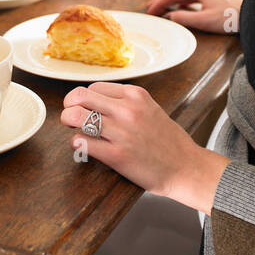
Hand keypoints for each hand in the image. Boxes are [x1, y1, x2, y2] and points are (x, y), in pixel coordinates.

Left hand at [60, 82, 228, 210]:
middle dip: (69, 106)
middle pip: (80, 95)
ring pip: (76, 116)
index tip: (84, 108)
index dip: (84, 98)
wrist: (187, 168)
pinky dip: (76, 144)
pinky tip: (82, 147)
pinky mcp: (117, 155)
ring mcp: (122, 132)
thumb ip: (127, 103)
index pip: (94, 86)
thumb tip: (98, 103)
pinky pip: (83, 142)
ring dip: (68, 122)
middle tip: (69, 116)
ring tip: (72, 130)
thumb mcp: (151, 110)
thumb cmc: (168, 142)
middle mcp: (128, 110)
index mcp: (136, 95)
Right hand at [144, 0, 244, 33]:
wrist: (254, 13)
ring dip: (174, 1)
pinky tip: (183, 9)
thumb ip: (184, 18)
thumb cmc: (232, 17)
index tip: (149, 11)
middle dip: (163, 0)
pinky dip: (185, 2)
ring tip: (163, 9)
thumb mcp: (204, 21)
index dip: (158, 3)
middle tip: (150, 8)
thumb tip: (170, 16)